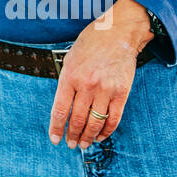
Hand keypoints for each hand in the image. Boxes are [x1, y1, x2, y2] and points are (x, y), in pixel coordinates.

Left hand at [48, 0, 153, 148]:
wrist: (117, 33)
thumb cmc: (91, 43)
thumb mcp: (70, 58)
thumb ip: (66, 81)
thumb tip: (64, 106)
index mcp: (70, 76)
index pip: (60, 110)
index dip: (57, 128)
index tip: (55, 139)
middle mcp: (87, 85)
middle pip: (77, 120)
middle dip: (73, 135)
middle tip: (71, 144)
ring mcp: (105, 90)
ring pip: (95, 123)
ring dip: (88, 137)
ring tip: (84, 144)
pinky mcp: (121, 93)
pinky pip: (113, 118)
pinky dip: (107, 130)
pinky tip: (101, 135)